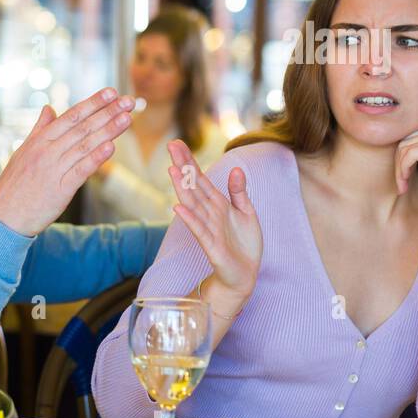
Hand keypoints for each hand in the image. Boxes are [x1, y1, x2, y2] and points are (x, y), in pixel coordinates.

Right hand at [0, 88, 134, 235]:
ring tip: (127, 118)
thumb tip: (49, 108)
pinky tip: (111, 147)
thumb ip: (39, 129)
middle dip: (107, 113)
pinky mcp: (60, 190)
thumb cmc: (14, 186)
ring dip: (108, 131)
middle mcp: (46, 152)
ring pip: (84, 146)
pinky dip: (96, 158)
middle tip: (128, 101)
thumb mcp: (23, 152)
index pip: (70, 116)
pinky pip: (80, 171)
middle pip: (81, 128)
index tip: (111, 92)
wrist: (3, 218)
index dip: (92, 103)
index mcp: (39, 141)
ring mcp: (53, 170)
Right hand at [167, 139, 261, 307]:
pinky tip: (178, 207)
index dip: (189, 161)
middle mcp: (209, 213)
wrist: (245, 273)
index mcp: (217, 203)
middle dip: (183, 166)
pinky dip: (189, 219)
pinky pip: (198, 230)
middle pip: (193, 186)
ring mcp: (208, 228)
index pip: (200, 178)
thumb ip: (238, 191)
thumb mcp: (246, 212)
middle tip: (171, 145)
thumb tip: (236, 168)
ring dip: (182, 188)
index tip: (177, 143)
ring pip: (192, 204)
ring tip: (172, 171)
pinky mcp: (211, 245)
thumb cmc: (244, 244)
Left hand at [395, 123, 417, 224]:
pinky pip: (410, 155)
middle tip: (401, 183)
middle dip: (398, 163)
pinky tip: (406, 183)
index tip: (401, 176)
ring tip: (403, 185)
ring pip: (405, 148)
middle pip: (405, 140)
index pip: (409, 135)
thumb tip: (395, 139)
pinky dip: (402, 170)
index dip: (400, 156)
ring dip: (399, 169)